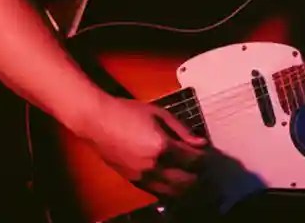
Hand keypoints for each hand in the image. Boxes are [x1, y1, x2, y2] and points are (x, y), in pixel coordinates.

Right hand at [73, 95, 208, 199]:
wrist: (97, 121)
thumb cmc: (128, 112)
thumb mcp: (160, 114)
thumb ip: (182, 130)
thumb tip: (200, 142)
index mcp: (162, 147)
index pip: (194, 160)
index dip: (204, 157)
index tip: (207, 152)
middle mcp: (153, 166)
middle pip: (187, 181)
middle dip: (198, 174)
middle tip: (202, 164)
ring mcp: (142, 176)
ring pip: (173, 191)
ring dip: (185, 185)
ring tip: (190, 173)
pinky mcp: (133, 181)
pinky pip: (158, 192)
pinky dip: (170, 188)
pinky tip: (174, 178)